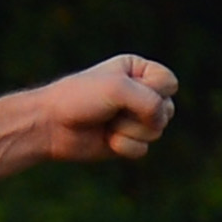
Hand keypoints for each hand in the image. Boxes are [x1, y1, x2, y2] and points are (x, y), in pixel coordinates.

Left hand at [36, 56, 177, 164]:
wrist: (50, 126)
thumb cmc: (80, 99)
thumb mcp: (118, 89)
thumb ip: (150, 101)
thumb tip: (161, 124)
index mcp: (139, 71)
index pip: (170, 83)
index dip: (154, 91)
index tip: (124, 89)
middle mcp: (140, 94)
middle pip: (168, 110)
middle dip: (140, 114)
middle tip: (113, 110)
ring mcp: (134, 119)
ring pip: (157, 131)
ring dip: (129, 130)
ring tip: (107, 123)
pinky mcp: (126, 141)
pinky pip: (143, 149)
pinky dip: (123, 146)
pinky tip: (105, 139)